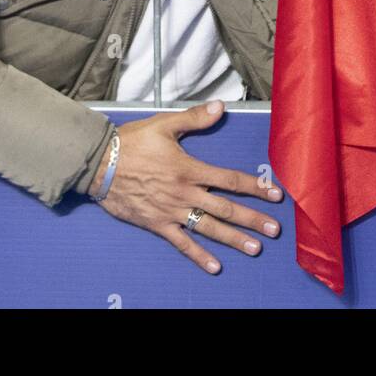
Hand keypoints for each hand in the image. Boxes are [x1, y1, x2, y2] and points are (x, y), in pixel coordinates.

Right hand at [95, 100, 282, 273]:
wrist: (101, 166)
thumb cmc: (132, 143)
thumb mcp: (164, 125)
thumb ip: (194, 118)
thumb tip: (221, 108)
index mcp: (190, 169)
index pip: (229, 180)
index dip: (254, 187)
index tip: (274, 194)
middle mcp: (185, 193)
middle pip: (225, 208)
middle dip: (252, 219)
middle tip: (274, 230)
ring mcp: (172, 211)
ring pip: (208, 228)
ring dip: (233, 239)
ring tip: (255, 248)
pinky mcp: (158, 224)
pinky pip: (182, 243)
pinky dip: (199, 255)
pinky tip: (214, 266)